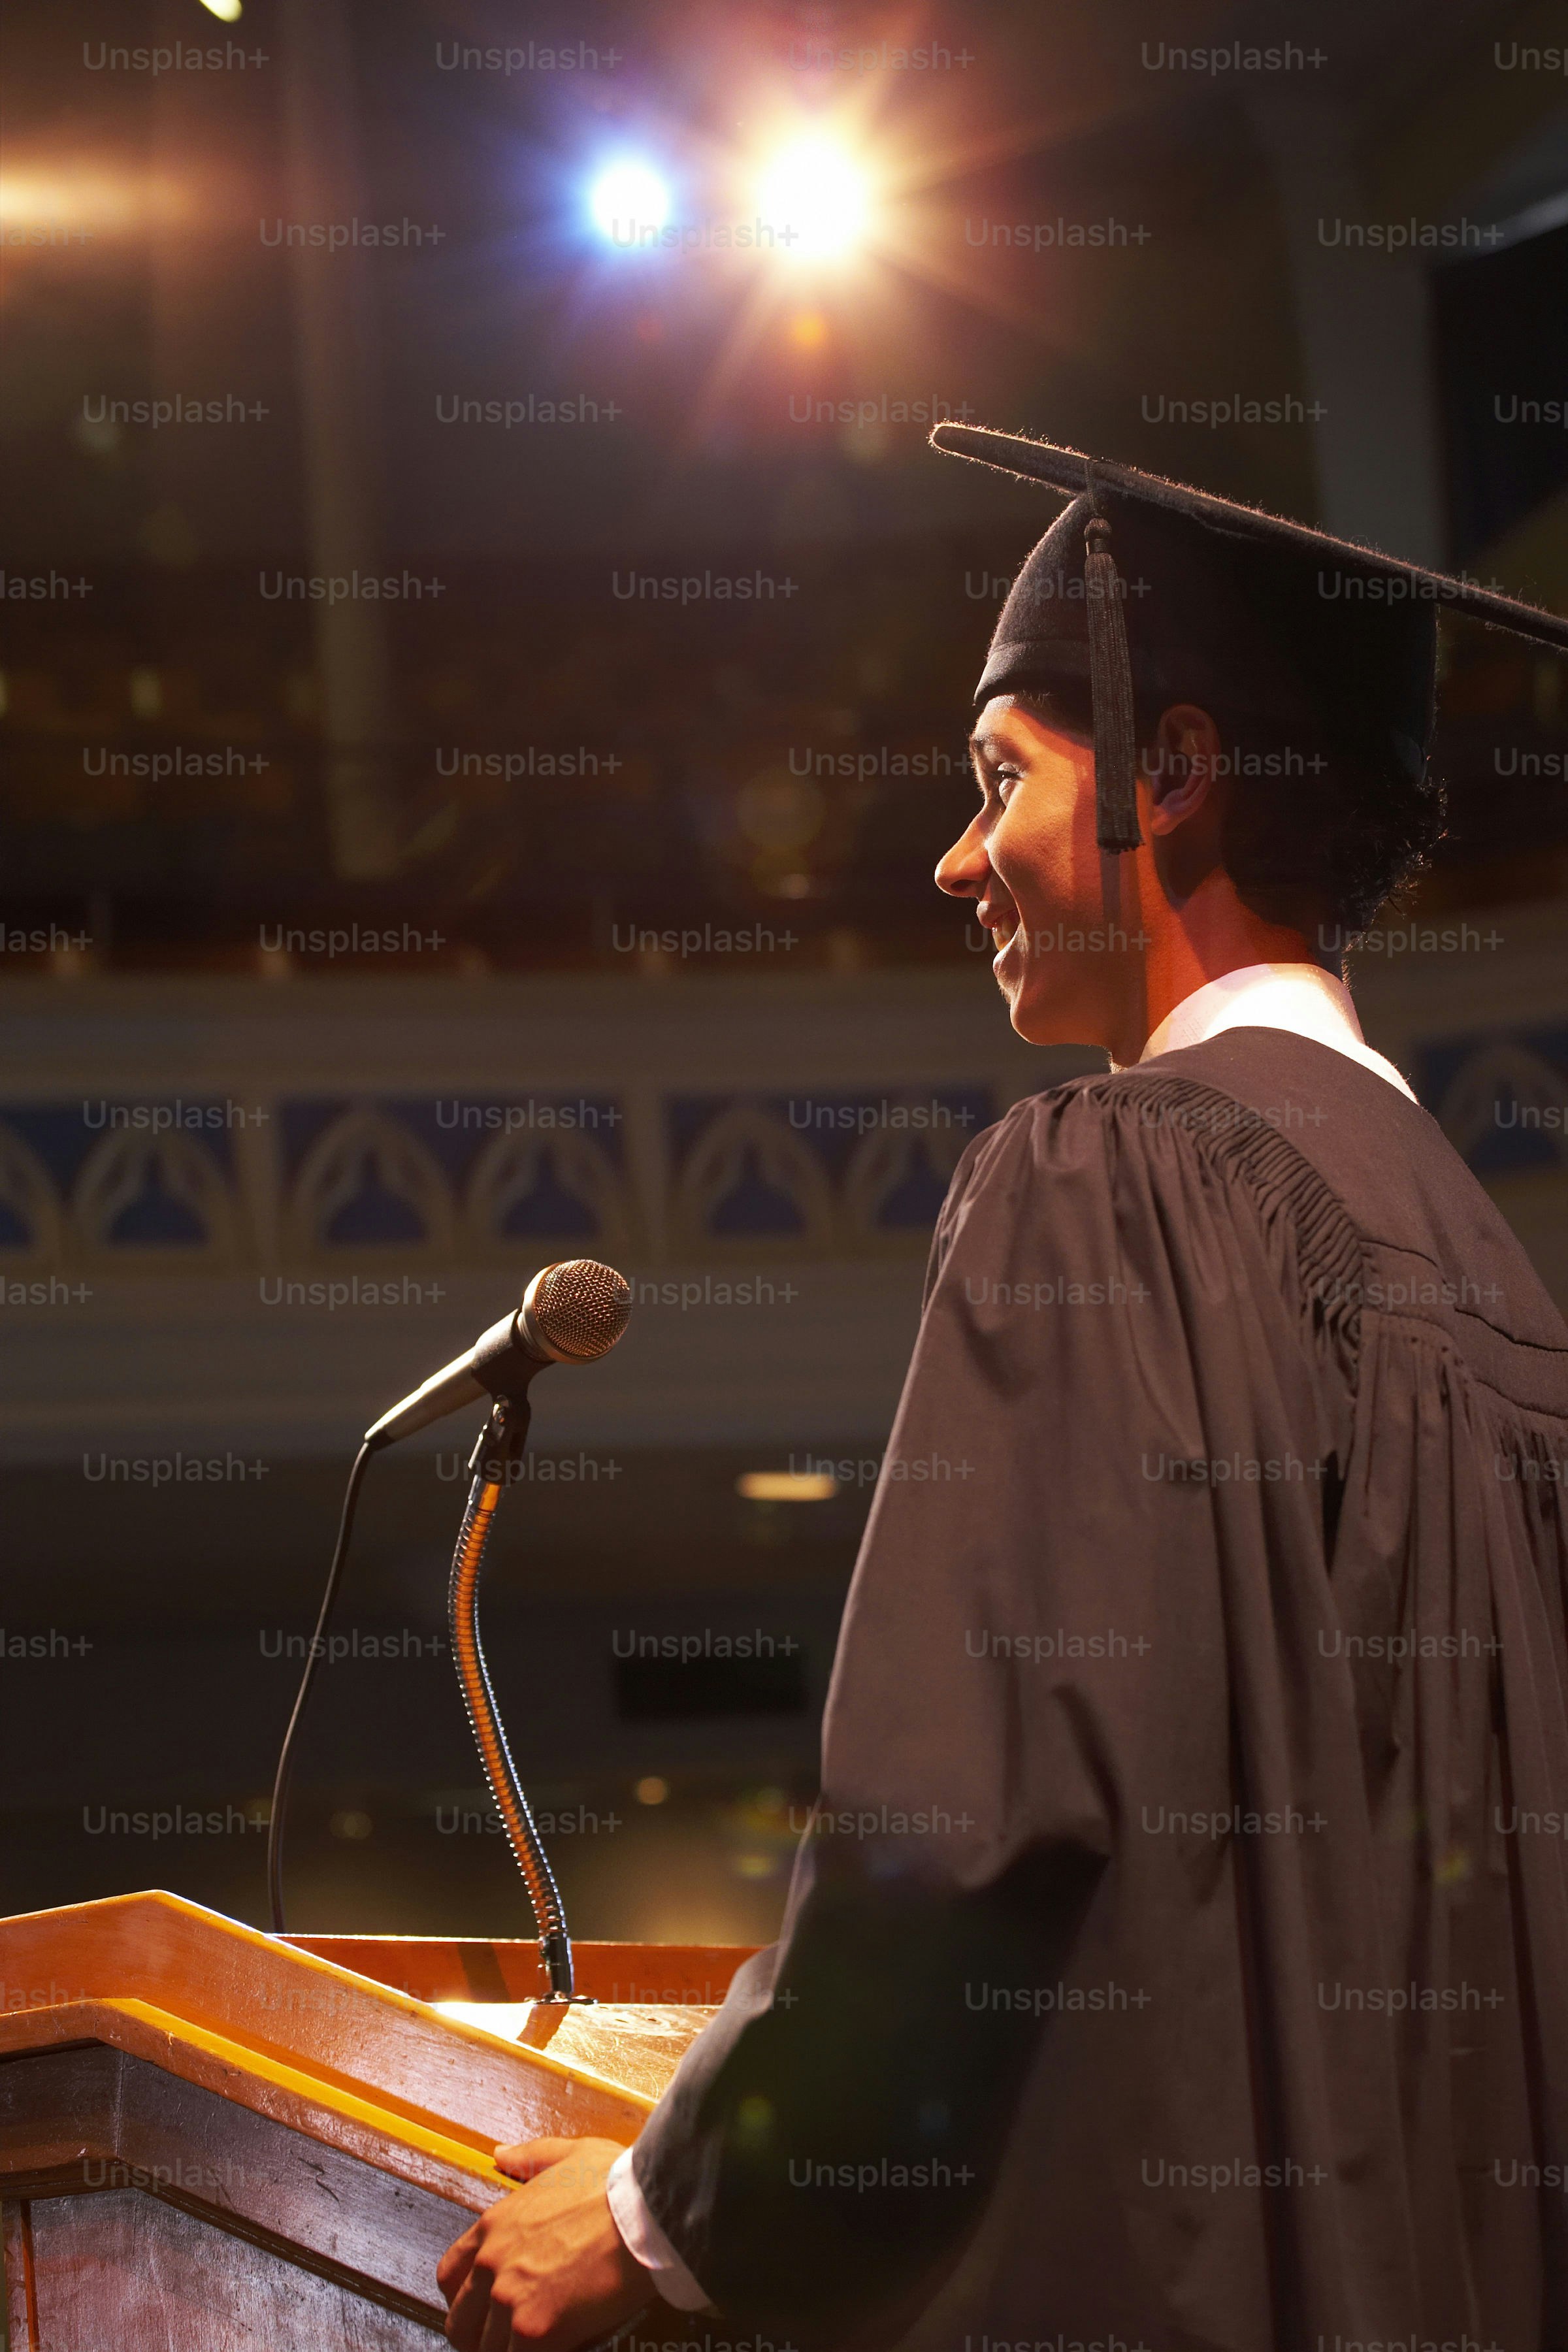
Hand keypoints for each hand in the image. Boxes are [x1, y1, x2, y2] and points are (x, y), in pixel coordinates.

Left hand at [438, 2135, 651, 2350]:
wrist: (644, 2210)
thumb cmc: (615, 2183)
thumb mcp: (568, 2154)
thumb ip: (530, 2157)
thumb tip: (503, 2155)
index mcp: (495, 2224)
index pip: (450, 2275)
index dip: (462, 2298)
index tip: (479, 2308)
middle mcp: (493, 2262)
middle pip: (459, 2322)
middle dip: (479, 2335)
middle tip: (505, 2339)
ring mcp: (509, 2298)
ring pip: (484, 2349)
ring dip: (506, 2350)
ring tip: (532, 2346)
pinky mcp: (534, 2329)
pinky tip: (557, 2350)